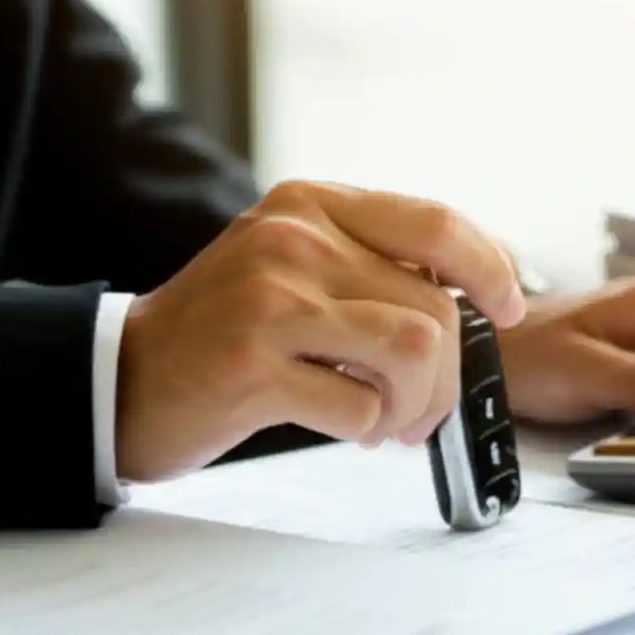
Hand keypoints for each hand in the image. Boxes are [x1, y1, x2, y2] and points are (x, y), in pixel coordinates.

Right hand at [114, 181, 524, 480]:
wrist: (123, 377)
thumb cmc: (225, 328)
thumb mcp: (294, 263)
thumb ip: (371, 263)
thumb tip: (473, 292)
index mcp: (310, 205)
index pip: (435, 224)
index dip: (490, 268)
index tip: (510, 306)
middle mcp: (292, 240)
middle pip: (434, 307)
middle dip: (445, 376)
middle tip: (421, 410)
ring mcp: (270, 301)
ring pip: (414, 350)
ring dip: (416, 404)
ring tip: (389, 421)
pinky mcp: (251, 366)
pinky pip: (362, 407)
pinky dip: (367, 429)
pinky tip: (342, 425)